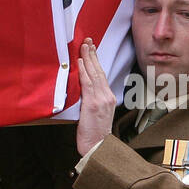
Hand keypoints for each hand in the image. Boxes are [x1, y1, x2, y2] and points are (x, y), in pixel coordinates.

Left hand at [76, 39, 116, 155]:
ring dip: (87, 58)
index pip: (101, 75)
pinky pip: (87, 83)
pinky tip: (80, 61)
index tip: (91, 49)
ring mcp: (101, 99)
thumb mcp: (97, 114)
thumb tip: (82, 90)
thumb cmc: (95, 135)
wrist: (98, 148)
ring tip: (83, 45)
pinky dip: (84, 70)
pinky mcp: (93, 104)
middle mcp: (107, 96)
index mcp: (108, 98)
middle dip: (92, 54)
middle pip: (99, 70)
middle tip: (88, 40)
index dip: (96, 61)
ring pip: (93, 74)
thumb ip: (92, 100)